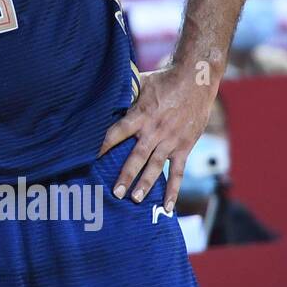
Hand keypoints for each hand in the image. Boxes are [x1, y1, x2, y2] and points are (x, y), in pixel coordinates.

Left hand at [98, 65, 213, 212]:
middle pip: (137, 156)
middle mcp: (155, 130)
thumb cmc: (164, 80)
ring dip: (146, 184)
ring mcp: (171, 140)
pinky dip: (173, 190)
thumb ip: (125, 95)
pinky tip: (168, 207)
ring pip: (156, 166)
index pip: (117, 132)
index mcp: (141, 115)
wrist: (197, 79)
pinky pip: (178, 172)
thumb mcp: (141, 83)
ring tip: (135, 199)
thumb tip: (104, 96)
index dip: (103, 145)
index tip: (90, 157)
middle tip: (115, 193)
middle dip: (126, 175)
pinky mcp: (184, 146)